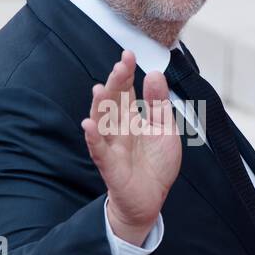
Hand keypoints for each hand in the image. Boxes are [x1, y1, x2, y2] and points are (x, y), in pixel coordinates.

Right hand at [81, 49, 181, 244]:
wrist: (151, 200)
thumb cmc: (155, 165)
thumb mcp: (165, 129)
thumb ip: (158, 104)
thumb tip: (154, 74)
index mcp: (132, 118)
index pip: (126, 91)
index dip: (126, 73)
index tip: (128, 54)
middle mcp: (119, 129)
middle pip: (113, 102)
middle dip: (116, 83)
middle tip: (120, 64)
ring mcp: (112, 146)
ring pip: (101, 122)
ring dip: (99, 106)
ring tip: (100, 88)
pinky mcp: (110, 165)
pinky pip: (99, 150)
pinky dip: (93, 137)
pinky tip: (89, 124)